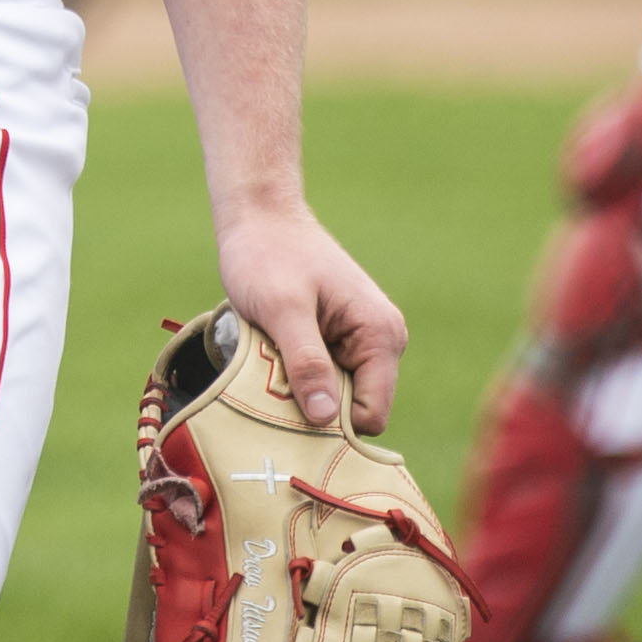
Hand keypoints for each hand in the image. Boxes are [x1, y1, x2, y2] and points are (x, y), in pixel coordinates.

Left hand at [216, 202, 408, 433]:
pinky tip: (273, 356)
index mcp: (381, 334)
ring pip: (336, 397)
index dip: (331, 424)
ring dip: (302, 390)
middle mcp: (382, 341)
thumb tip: (325, 419)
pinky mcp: (339, 340)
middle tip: (271, 384)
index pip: (371, 415)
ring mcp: (362, 342)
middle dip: (315, 407)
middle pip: (354, 411)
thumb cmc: (268, 255)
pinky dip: (297, 376)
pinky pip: (324, 378)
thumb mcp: (281, 309)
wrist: (260, 216)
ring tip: (270, 362)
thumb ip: (306, 361)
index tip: (287, 411)